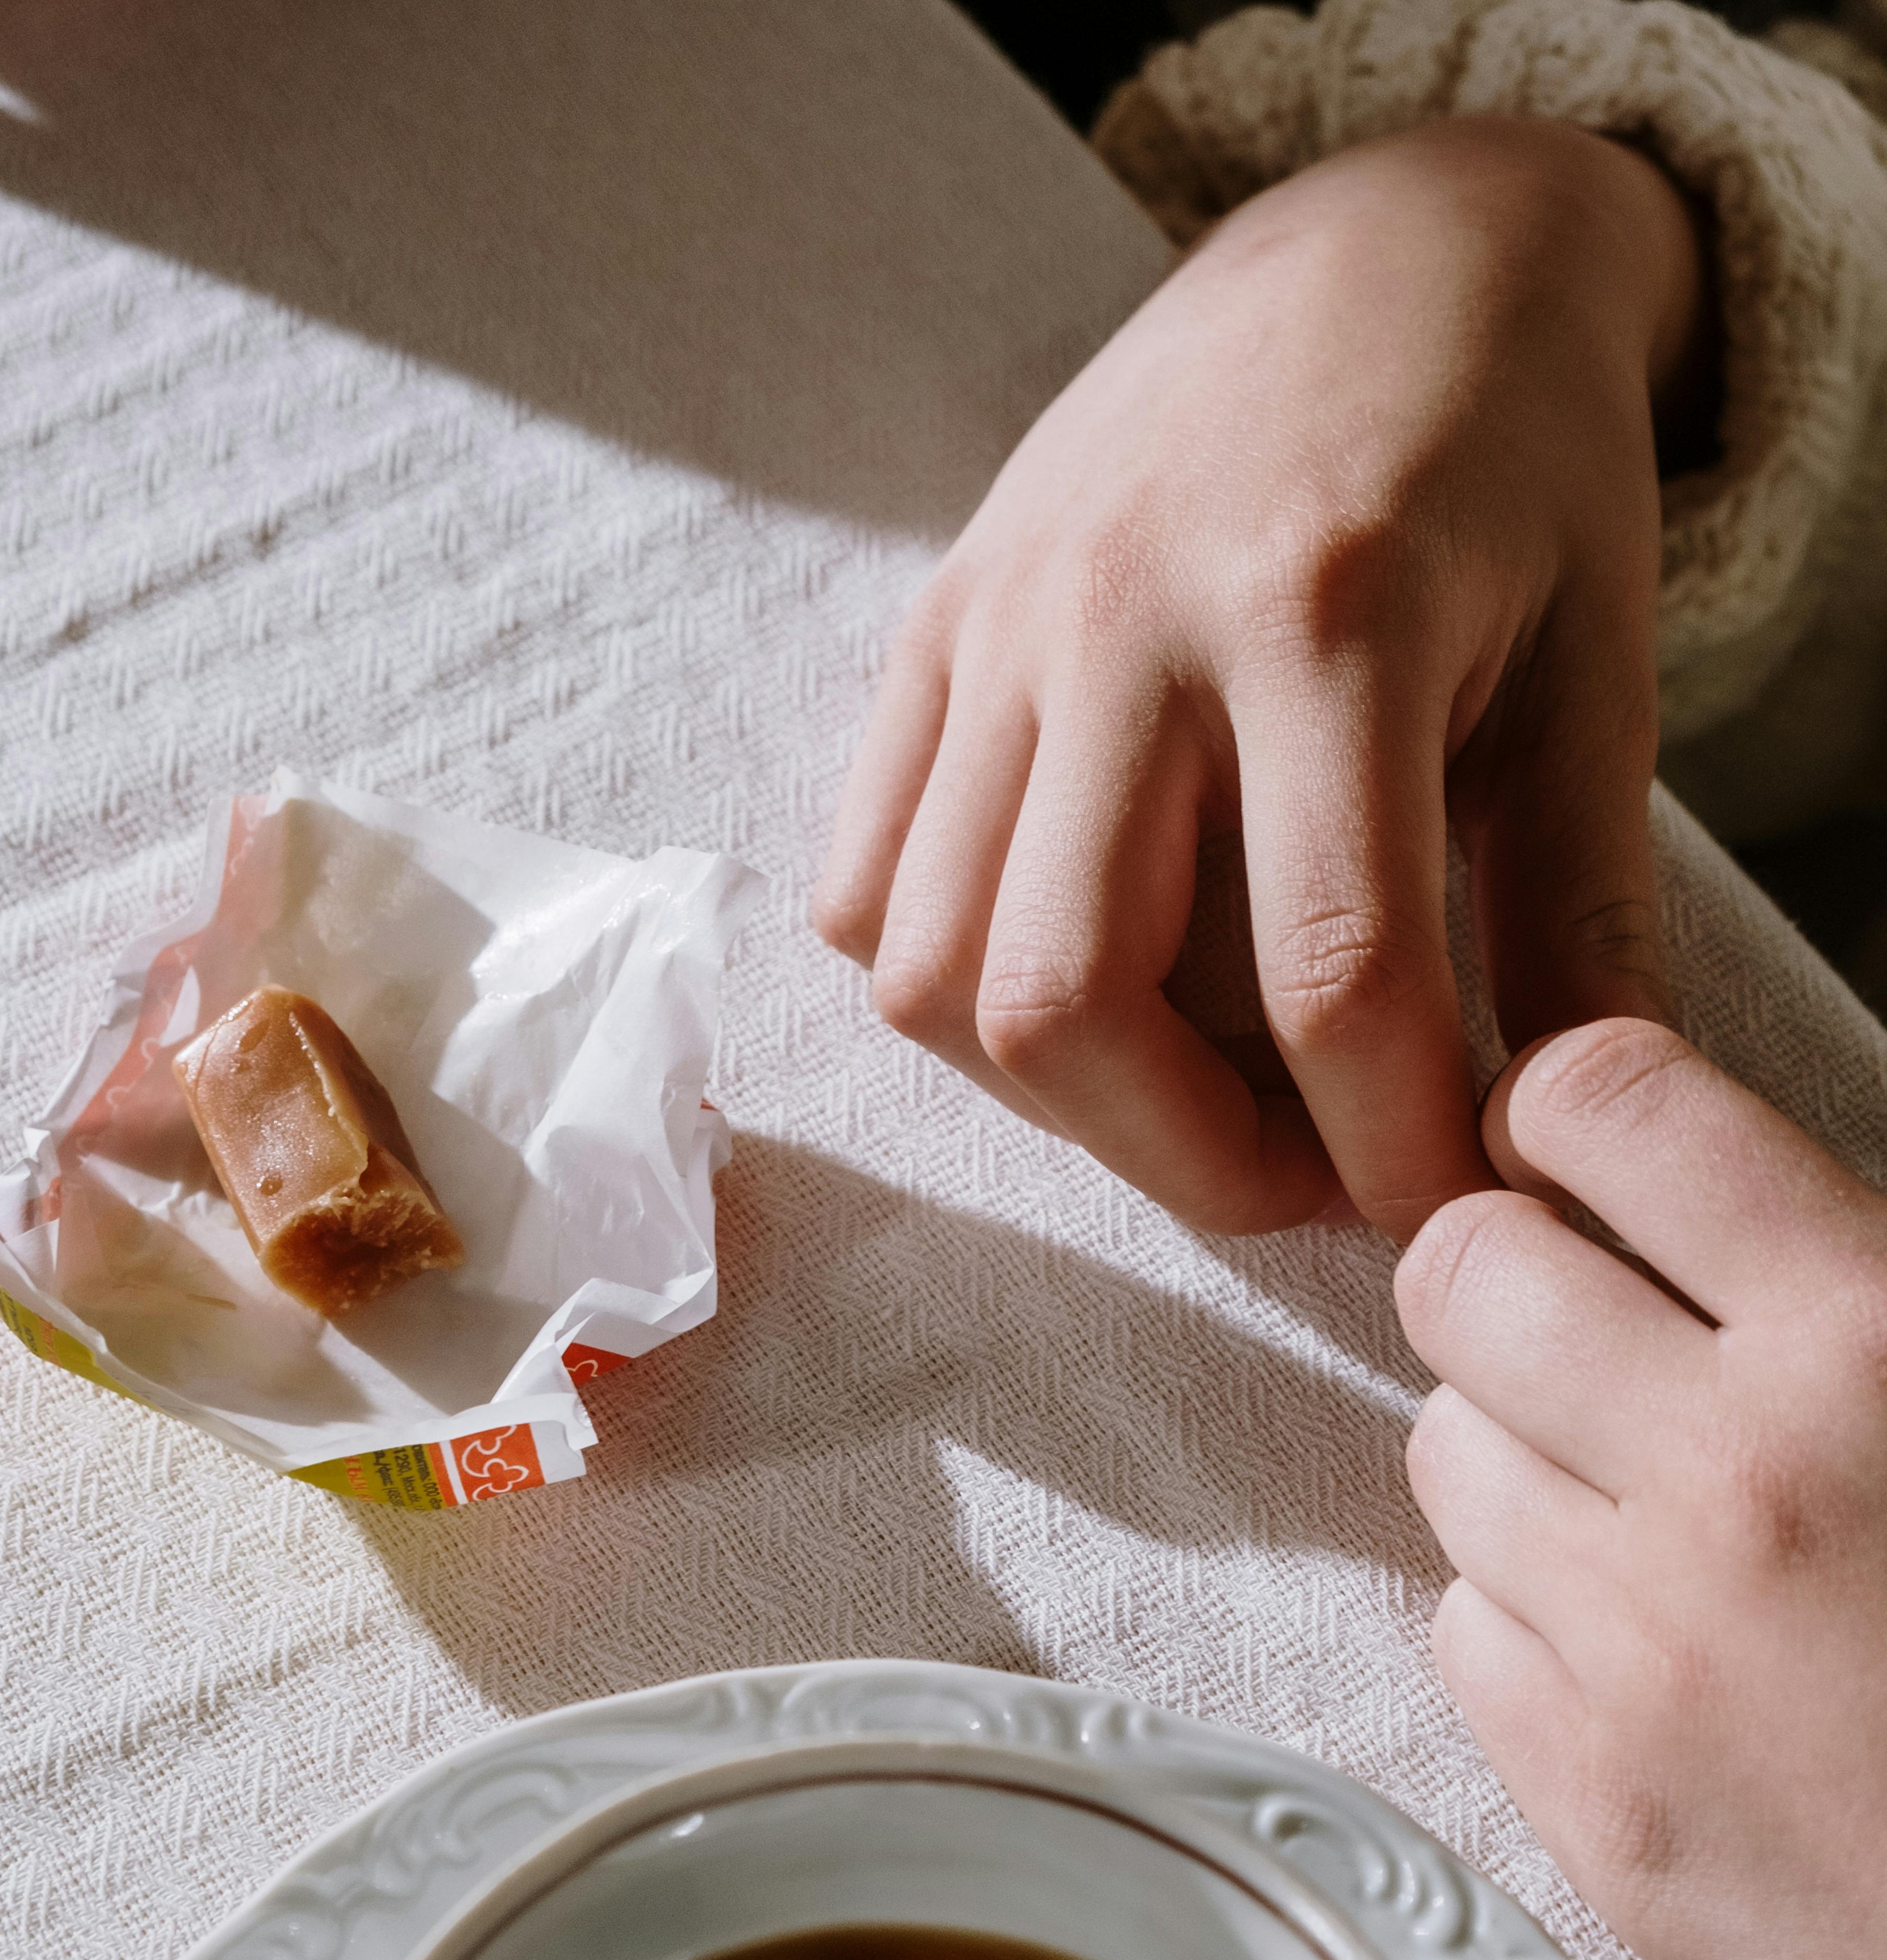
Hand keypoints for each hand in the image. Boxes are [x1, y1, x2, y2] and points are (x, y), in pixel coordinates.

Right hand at [816, 117, 1713, 1238]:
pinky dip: (948, 990)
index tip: (1443, 1209)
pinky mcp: (926, 634)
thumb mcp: (1596, 670)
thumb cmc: (1512, 468)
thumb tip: (1559, 1142)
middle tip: (1304, 1171)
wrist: (1381, 252)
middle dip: (1191, 1162)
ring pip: (931, 973)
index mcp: (1324, 608)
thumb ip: (1575, 911)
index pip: (1331, 972)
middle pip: (1067, 1002)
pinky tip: (1082, 973)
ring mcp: (996, 625)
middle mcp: (1121, 617)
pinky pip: (862, 889)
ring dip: (1064, 1096)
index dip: (1390, 1146)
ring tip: (1193, 1078)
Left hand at [1396, 1018, 1886, 1959]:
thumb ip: (1868, 1297)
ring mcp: (1637, 1645)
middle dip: (1509, 1281)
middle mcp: (1732, 1475)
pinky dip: (1527, 1618)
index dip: (1572, 1109)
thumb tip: (1739, 1208)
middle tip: (1591, 1331)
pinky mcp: (1586, 1790)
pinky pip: (1461, 1624)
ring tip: (1642, 1502)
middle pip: (1460, 1272)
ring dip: (1515, 1451)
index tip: (1583, 1151)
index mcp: (1875, 1345)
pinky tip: (1645, 1646)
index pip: (1613, 1103)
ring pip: (1443, 1450)